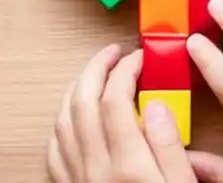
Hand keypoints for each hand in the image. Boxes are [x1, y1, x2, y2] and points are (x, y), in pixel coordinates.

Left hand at [47, 45, 199, 182]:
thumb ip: (169, 146)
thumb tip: (157, 105)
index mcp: (129, 164)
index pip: (115, 100)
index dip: (125, 69)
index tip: (140, 58)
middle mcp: (95, 168)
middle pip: (82, 103)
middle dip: (95, 69)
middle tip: (112, 53)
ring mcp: (76, 178)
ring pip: (63, 123)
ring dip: (76, 90)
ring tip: (94, 75)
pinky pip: (53, 150)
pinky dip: (62, 124)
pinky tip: (75, 117)